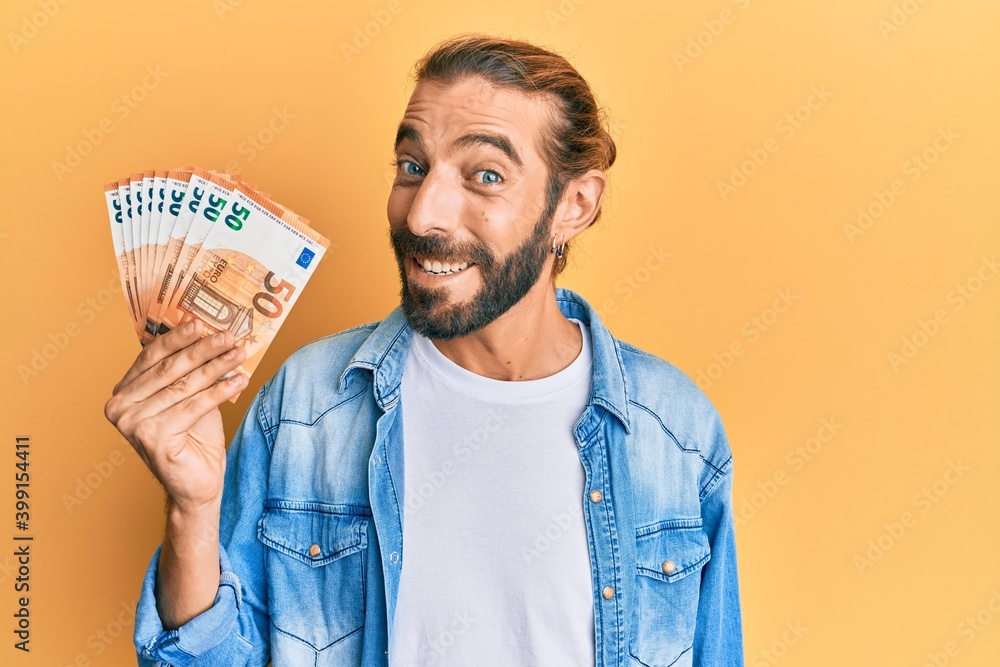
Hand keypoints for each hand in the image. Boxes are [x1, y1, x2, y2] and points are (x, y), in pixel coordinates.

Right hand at [104, 320, 247, 511]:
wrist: (197, 484)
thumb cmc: (193, 439)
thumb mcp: (190, 396)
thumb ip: (190, 371)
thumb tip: (211, 334)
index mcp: (123, 393)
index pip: (151, 357)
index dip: (178, 338)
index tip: (202, 322)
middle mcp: (120, 407)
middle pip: (169, 369)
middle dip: (203, 349)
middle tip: (229, 335)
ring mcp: (133, 424)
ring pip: (184, 385)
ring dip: (217, 366)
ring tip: (240, 353)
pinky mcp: (153, 438)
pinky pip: (195, 406)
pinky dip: (221, 390)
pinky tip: (240, 379)